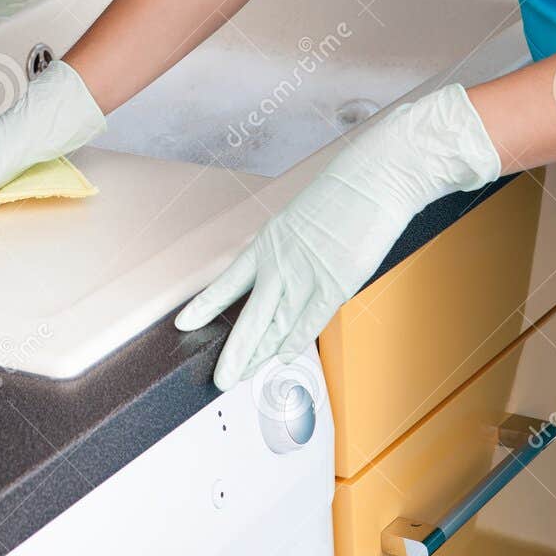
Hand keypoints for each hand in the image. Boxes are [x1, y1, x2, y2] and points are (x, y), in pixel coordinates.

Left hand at [174, 83, 500, 390]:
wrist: (372, 179)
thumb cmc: (343, 194)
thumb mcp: (300, 220)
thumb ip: (289, 253)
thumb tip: (287, 283)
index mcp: (268, 241)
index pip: (228, 282)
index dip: (204, 305)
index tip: (184, 322)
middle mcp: (280, 262)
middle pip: (249, 318)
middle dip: (233, 351)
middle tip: (220, 376)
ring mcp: (306, 276)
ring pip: (276, 328)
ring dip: (260, 355)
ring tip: (245, 375)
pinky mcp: (334, 285)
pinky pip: (309, 323)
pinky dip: (295, 342)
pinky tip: (283, 356)